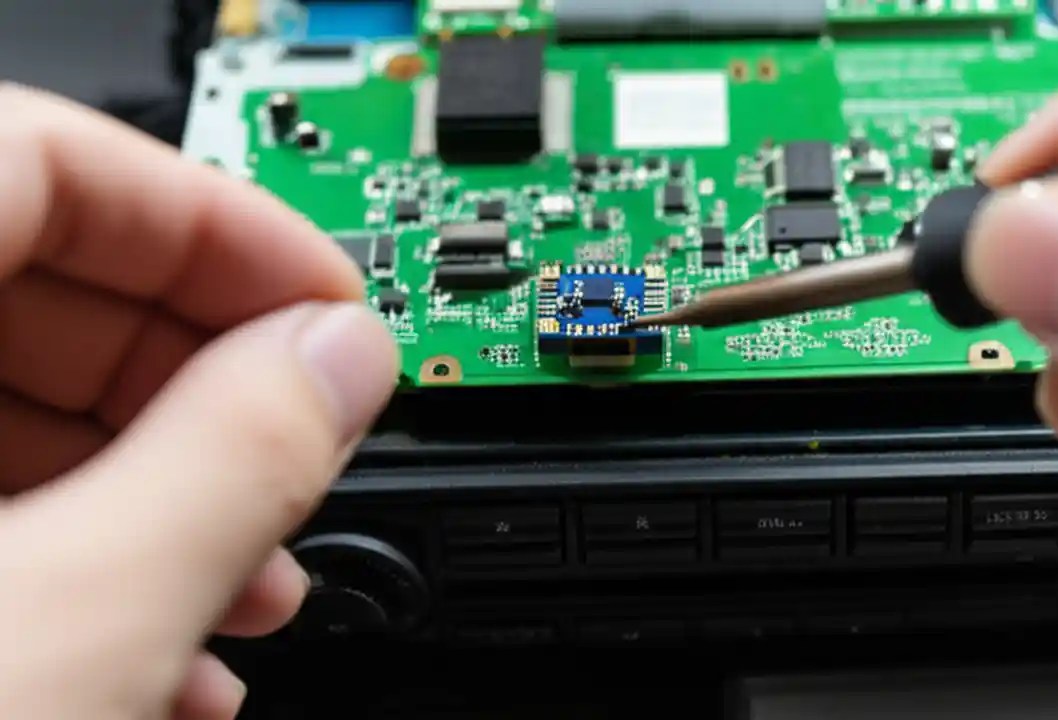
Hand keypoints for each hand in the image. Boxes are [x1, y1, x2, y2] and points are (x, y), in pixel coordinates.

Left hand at [0, 85, 397, 718]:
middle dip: (207, 382)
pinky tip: (164, 649)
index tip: (332, 303)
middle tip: (311, 443)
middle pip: (40, 281)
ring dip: (164, 492)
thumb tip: (349, 362)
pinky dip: (88, 560)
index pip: (39, 161)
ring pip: (15, 410)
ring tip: (253, 581)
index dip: (214, 223)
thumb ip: (233, 467)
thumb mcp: (71, 627)